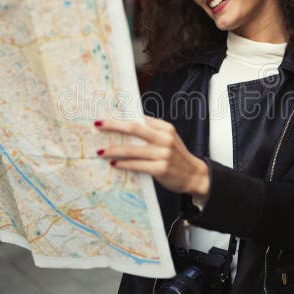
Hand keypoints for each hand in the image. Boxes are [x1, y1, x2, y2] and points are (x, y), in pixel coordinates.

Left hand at [94, 116, 209, 197]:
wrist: (195, 175)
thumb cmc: (177, 157)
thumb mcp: (168, 139)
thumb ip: (152, 131)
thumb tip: (127, 123)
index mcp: (165, 128)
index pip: (139, 119)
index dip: (121, 117)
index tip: (106, 118)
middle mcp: (165, 139)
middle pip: (134, 128)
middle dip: (114, 126)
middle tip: (98, 125)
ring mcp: (163, 154)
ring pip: (132, 150)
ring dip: (114, 150)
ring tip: (100, 151)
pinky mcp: (161, 169)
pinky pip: (137, 165)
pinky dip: (123, 164)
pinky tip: (114, 163)